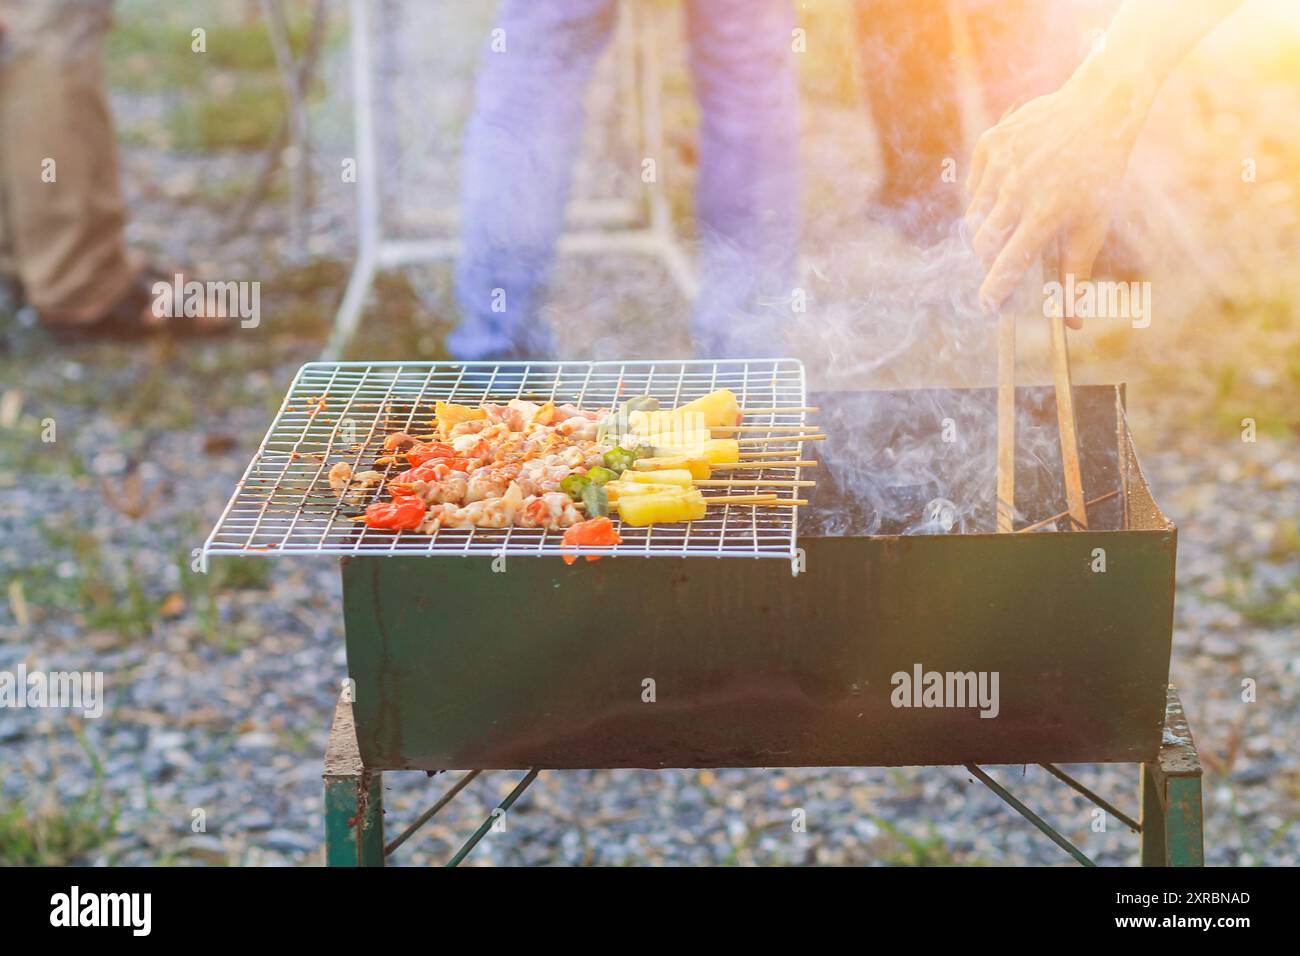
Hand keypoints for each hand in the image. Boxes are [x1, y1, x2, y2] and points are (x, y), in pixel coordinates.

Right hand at [964, 76, 1144, 323]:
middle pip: (984, 245)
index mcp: (1046, 212)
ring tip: (1010, 221)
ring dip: (987, 230)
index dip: (994, 292)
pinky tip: (1008, 189)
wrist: (1097, 108)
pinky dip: (984, 197)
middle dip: (990, 260)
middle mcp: (1018, 189)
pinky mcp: (990, 144)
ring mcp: (1001, 164)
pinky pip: (974, 186)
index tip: (989, 308)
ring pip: (975, 217)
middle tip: (1003, 259)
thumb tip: (1073, 324)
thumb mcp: (1093, 224)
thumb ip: (1076, 275)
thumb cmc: (1099, 172)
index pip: (1008, 265)